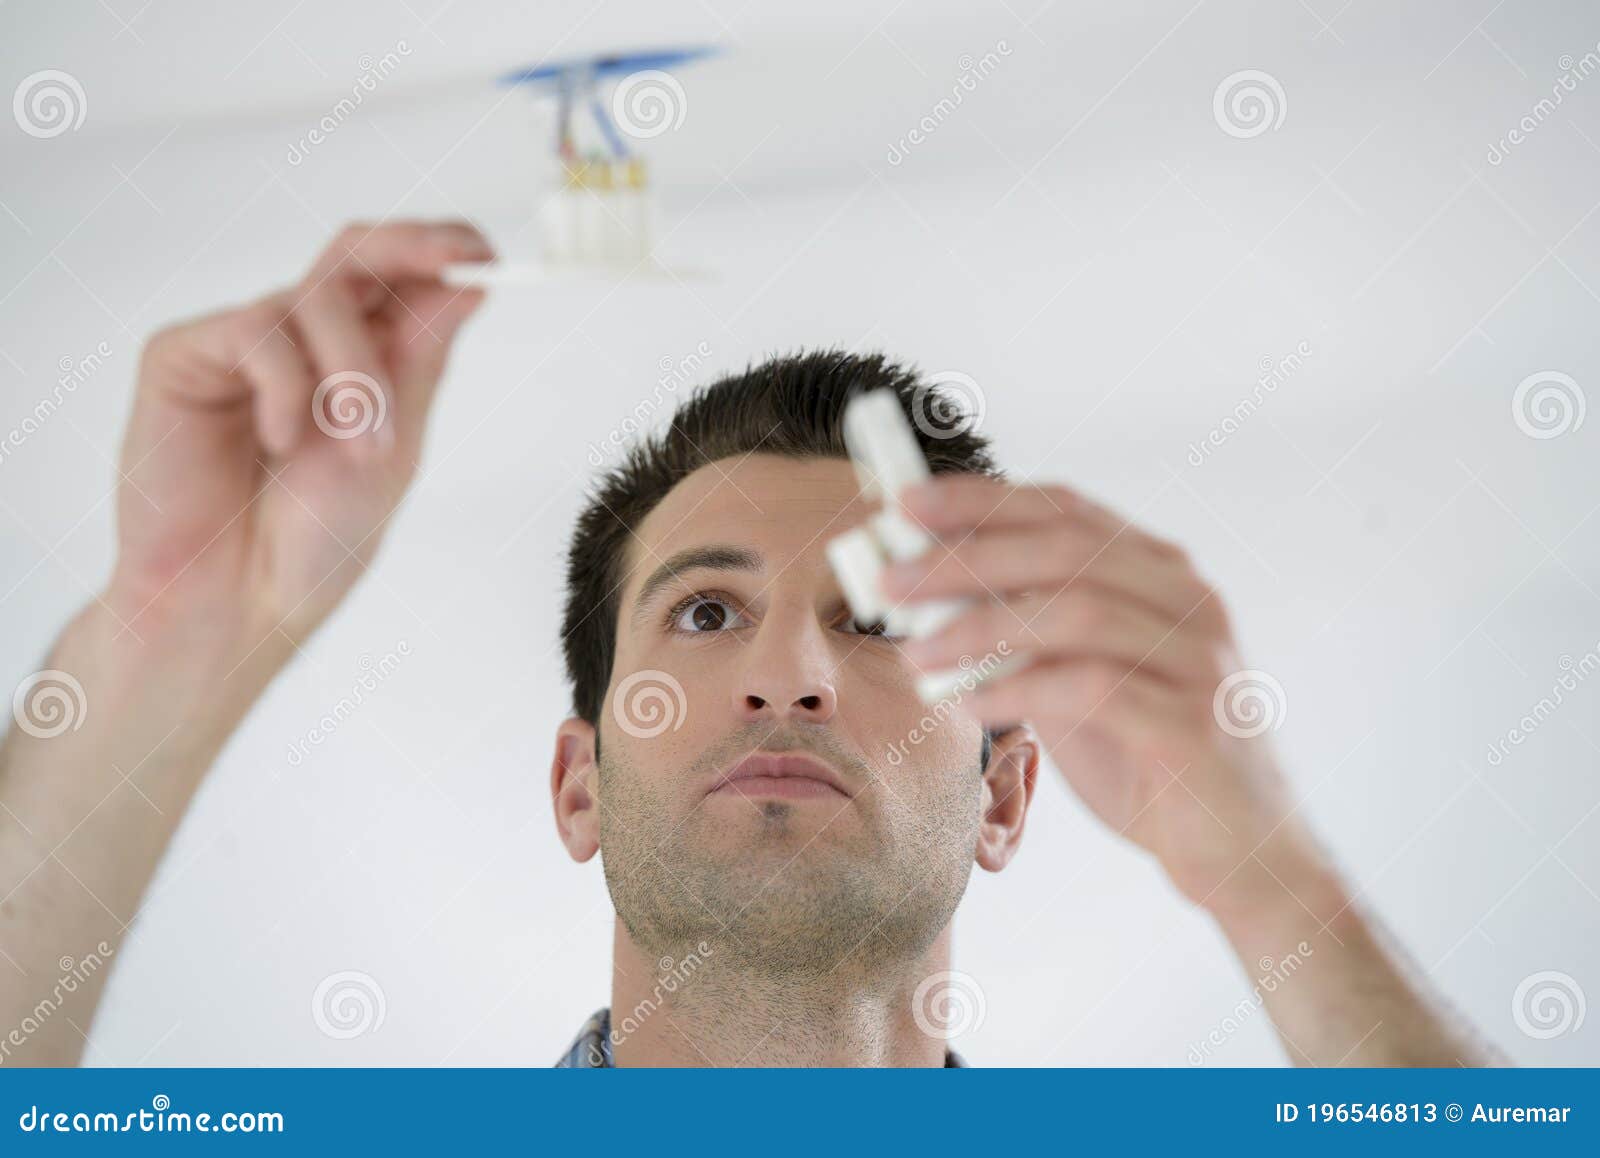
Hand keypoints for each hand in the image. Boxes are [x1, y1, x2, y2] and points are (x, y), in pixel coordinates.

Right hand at [108, 220, 491, 652]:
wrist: (240, 602)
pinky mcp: (184, 356)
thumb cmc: (313, 540)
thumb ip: (418, 362)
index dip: (441, 251)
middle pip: (356, 252)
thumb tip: (467, 284)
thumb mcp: (392, 445)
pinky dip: (288, 391)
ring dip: (357, 372)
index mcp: (360, 360)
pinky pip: (257, 334)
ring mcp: (242, 345)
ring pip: (317, 298)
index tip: (487, 254)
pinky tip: (277, 445)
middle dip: (412, 246)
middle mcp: (303, 341)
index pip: (400, 279)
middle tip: (461, 258)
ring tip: (362, 448)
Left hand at [882, 475, 1327, 914]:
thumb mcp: (1073, 680)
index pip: (1063, 509)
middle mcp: (1186, 598)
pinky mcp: (1193, 721)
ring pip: (1077, 611)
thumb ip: (1022, 634)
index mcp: (1158, 571)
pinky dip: (1018, 688)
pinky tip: (966, 704)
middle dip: (965, 558)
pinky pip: (1092, 688)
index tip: (903, 504)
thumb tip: (924, 596)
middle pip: (1064, 548)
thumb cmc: (1145, 755)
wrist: (1238, 848)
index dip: (980, 501)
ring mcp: (1196, 657)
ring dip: (981, 627)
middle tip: (888, 582)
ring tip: (913, 653)